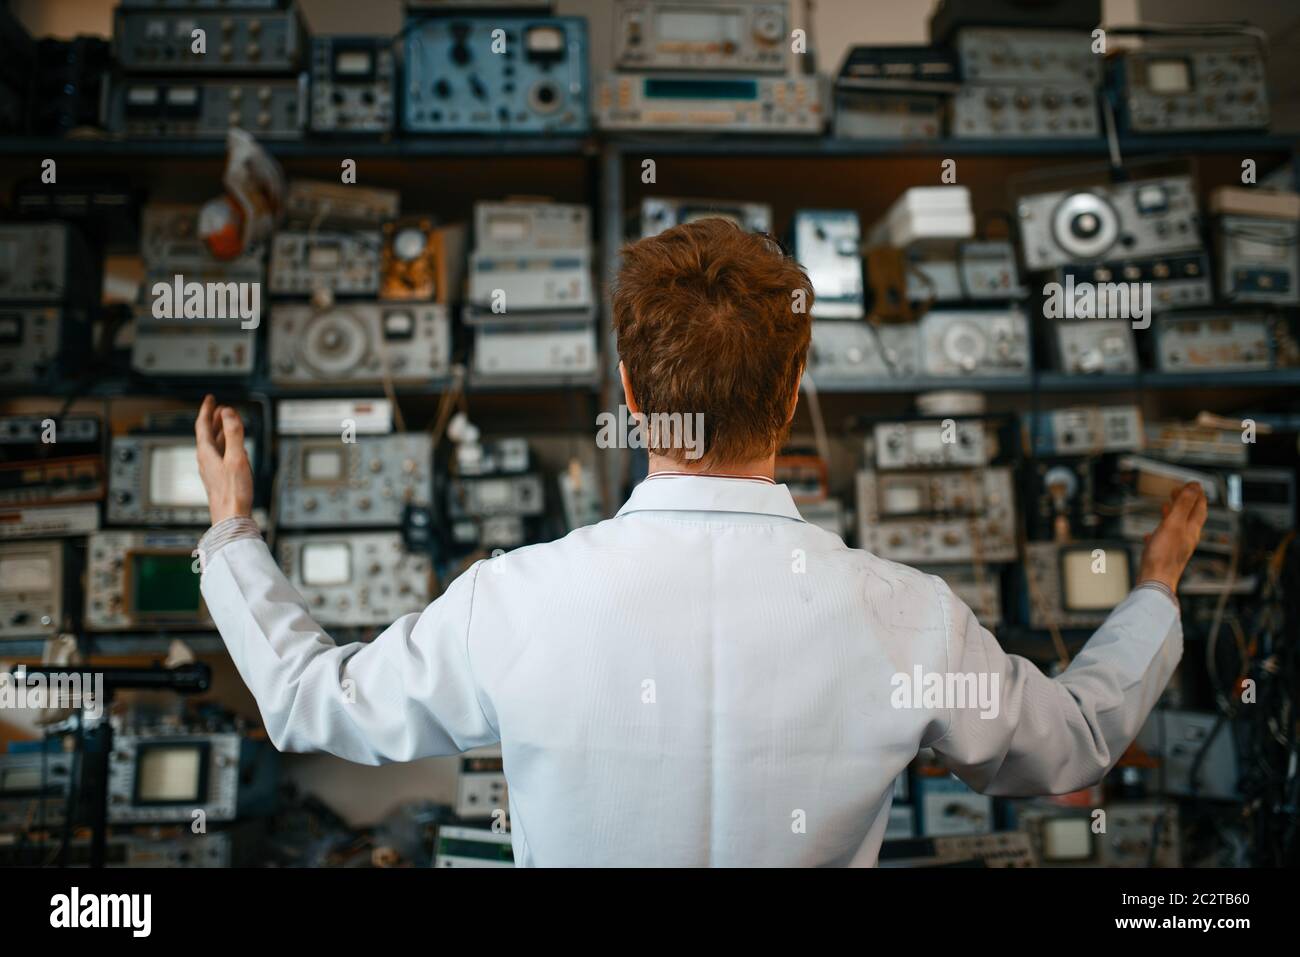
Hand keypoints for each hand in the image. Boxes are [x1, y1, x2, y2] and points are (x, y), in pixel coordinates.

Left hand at [195, 394, 253, 524]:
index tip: (210, 399)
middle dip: (213, 419)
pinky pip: (220, 456)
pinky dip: (226, 446)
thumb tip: (228, 412)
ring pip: (214, 445)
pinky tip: (234, 449)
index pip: (202, 425)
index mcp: (206, 453)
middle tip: (219, 409)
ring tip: (226, 424)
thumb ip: (234, 433)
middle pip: (207, 434)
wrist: (231, 519)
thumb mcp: (237, 458)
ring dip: (220, 432)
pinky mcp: (219, 478)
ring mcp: (212, 470)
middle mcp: (206, 461)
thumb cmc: (233, 493)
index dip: (206, 410)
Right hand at [1138, 482, 1207, 593]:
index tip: (1193, 484)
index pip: (1199, 508)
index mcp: (1191, 530)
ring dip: (1172, 514)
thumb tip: (1195, 486)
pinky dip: (1158, 532)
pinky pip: (1162, 540)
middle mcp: (1186, 539)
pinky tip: (1150, 533)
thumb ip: (1184, 504)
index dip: (1197, 495)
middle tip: (1178, 491)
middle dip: (1185, 502)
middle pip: (1189, 517)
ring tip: (1166, 506)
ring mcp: (1175, 548)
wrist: (1155, 581)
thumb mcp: (1174, 523)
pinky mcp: (1163, 556)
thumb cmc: (1164, 555)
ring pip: (1176, 527)